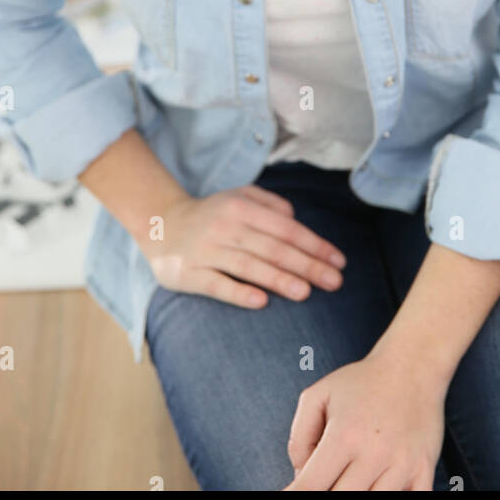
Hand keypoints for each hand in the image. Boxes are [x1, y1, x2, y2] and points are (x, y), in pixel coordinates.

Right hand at [147, 185, 346, 307]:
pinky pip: (217, 285)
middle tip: (334, 282)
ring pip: (249, 266)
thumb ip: (270, 204)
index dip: (314, 244)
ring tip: (306, 292)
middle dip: (307, 265)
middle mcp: (225, 227)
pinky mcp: (189, 273)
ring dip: (279, 279)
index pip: (286, 228)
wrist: (161, 224)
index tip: (338, 261)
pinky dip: (238, 293)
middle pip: (273, 248)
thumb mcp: (239, 197)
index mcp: (241, 207)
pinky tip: (261, 302)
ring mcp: (206, 250)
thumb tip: (296, 219)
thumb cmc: (212, 214)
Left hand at [283, 346, 446, 490]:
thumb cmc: (362, 381)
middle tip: (326, 477)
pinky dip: (393, 499)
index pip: (312, 485)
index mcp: (344, 435)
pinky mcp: (423, 470)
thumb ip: (299, 437)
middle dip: (326, 493)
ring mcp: (402, 465)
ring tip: (352, 476)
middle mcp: (374, 453)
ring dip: (357, 495)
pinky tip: (379, 484)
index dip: (297, 494)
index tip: (293, 493)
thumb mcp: (318, 395)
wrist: (412, 365)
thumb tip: (301, 474)